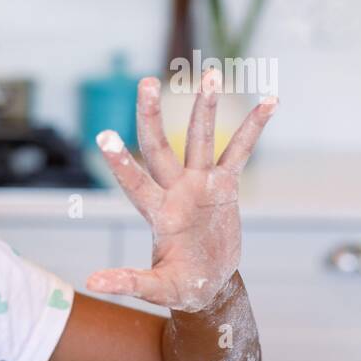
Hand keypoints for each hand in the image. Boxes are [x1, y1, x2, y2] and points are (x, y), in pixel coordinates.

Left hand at [85, 69, 276, 311]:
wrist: (208, 285)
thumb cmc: (179, 287)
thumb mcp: (156, 288)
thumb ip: (128, 282)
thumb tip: (91, 282)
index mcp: (157, 213)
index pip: (135, 182)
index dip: (121, 162)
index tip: (103, 136)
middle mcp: (174, 191)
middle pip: (159, 147)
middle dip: (151, 116)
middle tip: (146, 81)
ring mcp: (199, 185)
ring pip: (200, 139)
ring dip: (204, 107)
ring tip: (209, 72)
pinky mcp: (225, 187)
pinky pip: (240, 152)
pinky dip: (254, 128)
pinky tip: (269, 101)